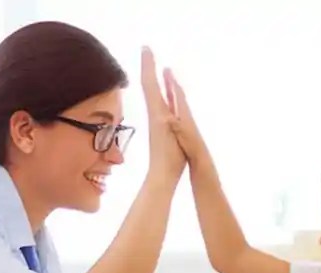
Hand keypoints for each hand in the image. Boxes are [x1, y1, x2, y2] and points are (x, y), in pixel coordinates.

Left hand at [139, 47, 185, 181]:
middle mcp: (156, 114)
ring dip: (158, 79)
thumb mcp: (174, 140)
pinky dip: (165, 94)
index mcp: (158, 114)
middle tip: (147, 50)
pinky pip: (163, 104)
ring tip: (162, 67)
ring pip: (157, 95)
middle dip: (149, 67)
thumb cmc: (171, 160)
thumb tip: (170, 116)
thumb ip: (174, 127)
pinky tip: (167, 93)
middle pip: (150, 85)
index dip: (148, 66)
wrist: (162, 177)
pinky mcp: (162, 127)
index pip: (150, 84)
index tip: (146, 48)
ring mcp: (158, 121)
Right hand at [161, 69, 209, 170]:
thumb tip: (169, 118)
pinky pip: (176, 115)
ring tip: (168, 84)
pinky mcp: (183, 133)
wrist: (202, 165)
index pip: (177, 94)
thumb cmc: (192, 153)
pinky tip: (169, 110)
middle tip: (167, 70)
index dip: (171, 81)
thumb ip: (178, 128)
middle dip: (171, 83)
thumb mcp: (185, 139)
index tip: (165, 68)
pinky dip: (172, 107)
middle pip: (178, 96)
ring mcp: (184, 125)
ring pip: (177, 104)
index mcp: (184, 117)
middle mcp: (185, 118)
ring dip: (172, 93)